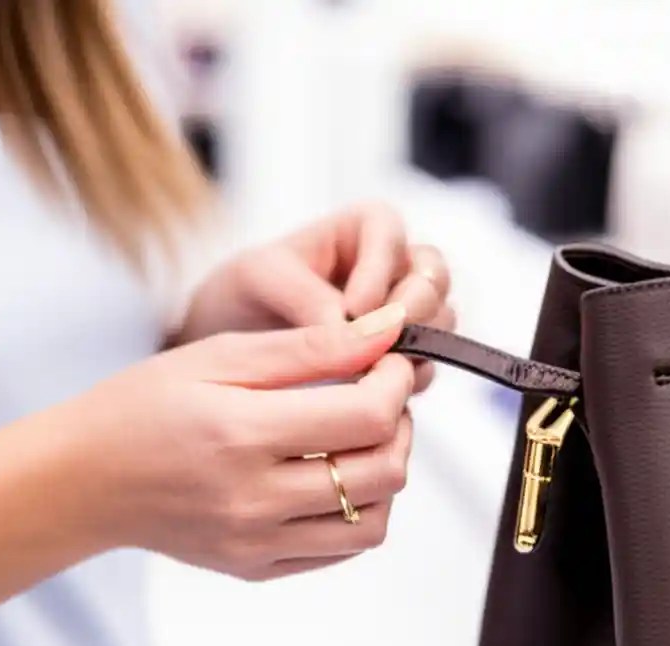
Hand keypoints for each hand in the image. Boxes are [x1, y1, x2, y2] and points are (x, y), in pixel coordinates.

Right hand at [74, 304, 415, 580]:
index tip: (387, 358)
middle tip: (378, 394)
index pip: (367, 416)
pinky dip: (357, 510)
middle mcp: (253, 499)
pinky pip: (341, 549)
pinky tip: (334, 474)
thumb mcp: (220, 354)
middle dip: (400, 423)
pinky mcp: (256, 567)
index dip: (396, 381)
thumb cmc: (142, 407)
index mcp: (241, 434)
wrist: (83, 480)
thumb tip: (387, 328)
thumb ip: (310, 346)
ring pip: (374, 522)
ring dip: (385, 473)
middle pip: (383, 471)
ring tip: (359, 437)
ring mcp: (256, 542)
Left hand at [179, 203, 455, 390]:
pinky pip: (425, 365)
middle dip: (412, 309)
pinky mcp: (399, 359)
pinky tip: (372, 393)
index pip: (390, 230)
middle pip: (432, 276)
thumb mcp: (257, 279)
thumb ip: (302, 296)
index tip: (354, 307)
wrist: (229, 345)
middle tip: (377, 343)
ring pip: (439, 322)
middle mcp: (391, 267)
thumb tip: (348, 329)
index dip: (380, 267)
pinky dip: (406, 379)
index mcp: (360, 229)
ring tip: (372, 370)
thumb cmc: (241, 294)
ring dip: (414, 346)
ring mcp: (401, 315)